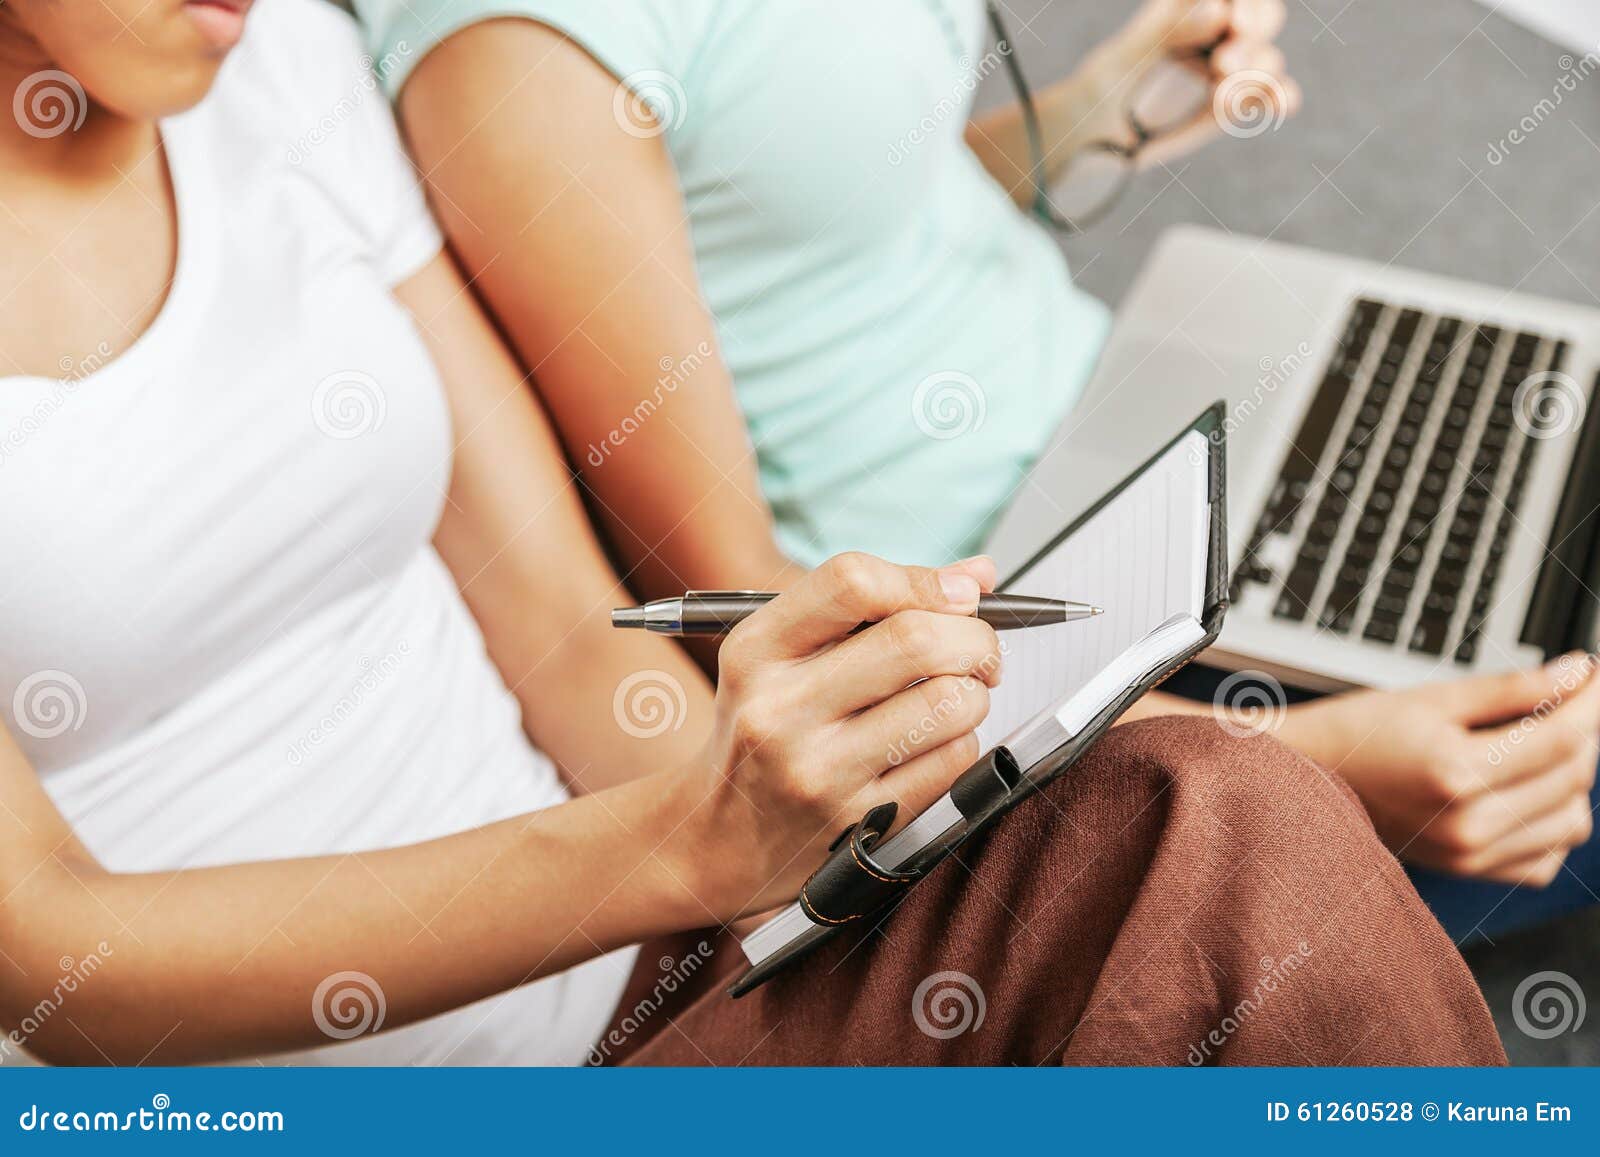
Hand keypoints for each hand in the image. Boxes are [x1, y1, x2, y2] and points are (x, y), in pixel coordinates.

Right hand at [674, 553, 1001, 917]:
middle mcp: (781, 710)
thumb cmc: (767, 729)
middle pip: (916, 640)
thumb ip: (875, 604)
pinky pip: (953, 761)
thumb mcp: (785, 655)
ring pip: (950, 702)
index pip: (854, 582)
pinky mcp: (859, 824)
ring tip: (952, 698)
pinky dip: (961, 742)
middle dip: (975, 638)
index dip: (926, 581)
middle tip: (980, 649)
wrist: (720, 838)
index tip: (961, 596)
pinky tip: (932, 745)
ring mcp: (820, 772)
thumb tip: (978, 575)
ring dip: (974, 693)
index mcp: (756, 651)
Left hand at [1084, 0, 1300, 166]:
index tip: (1232, 17)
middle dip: (1254, 28)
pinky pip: (1269, 95)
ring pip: (1267, 57)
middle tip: (1223, 59)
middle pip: (1261, 15)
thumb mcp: (1131, 53)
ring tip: (1220, 92)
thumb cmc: (1109, 83)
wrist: (1100, 134)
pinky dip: (1281, 96)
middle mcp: (1218, 29)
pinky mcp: (1237, 101)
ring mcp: (1231, 65)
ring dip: (1255, 70)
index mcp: (1191, 4)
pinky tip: (1282, 103)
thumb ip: (1170, 29)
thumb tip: (1218, 10)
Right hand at [1277, 655, 1599, 884]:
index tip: (1592, 676)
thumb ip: (1511, 689)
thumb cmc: (1354, 737)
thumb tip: (1576, 674)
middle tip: (1571, 699)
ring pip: (1573, 820)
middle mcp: (1469, 823)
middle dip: (1585, 731)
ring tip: (1541, 747)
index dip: (1590, 701)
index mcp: (1455, 772)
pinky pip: (1547, 858)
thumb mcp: (1430, 698)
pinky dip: (1552, 823)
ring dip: (1572, 779)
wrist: (1305, 784)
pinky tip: (1526, 792)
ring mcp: (1472, 855)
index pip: (1562, 737)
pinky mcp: (1471, 872)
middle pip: (1575, 776)